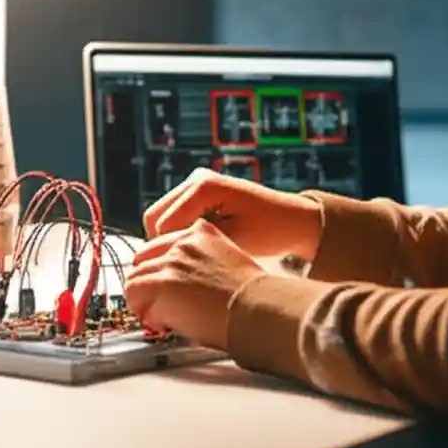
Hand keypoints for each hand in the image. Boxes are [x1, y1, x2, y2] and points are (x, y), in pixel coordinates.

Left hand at [124, 218, 265, 349]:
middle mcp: (183, 243)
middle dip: (149, 283)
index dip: (161, 270)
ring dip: (145, 300)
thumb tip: (185, 287)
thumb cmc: (253, 298)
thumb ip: (203, 264)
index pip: (162, 246)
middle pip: (143, 259)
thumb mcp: (229, 264)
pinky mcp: (161, 284)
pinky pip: (133, 295)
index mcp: (201, 233)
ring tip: (164, 317)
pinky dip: (143, 311)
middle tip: (162, 305)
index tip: (169, 288)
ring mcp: (170, 262)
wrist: (259, 309)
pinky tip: (163, 322)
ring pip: (134, 278)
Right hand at [143, 168, 322, 257]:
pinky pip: (174, 215)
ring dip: (173, 238)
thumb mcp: (233, 242)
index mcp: (203, 187)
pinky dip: (182, 232)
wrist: (293, 220)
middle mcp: (196, 178)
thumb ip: (196, 246)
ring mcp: (195, 182)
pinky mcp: (198, 191)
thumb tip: (163, 257)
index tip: (187, 269)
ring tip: (202, 252)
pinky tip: (204, 243)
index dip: (170, 251)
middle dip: (166, 243)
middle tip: (191, 263)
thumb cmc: (269, 232)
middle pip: (154, 216)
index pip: (163, 225)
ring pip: (160, 217)